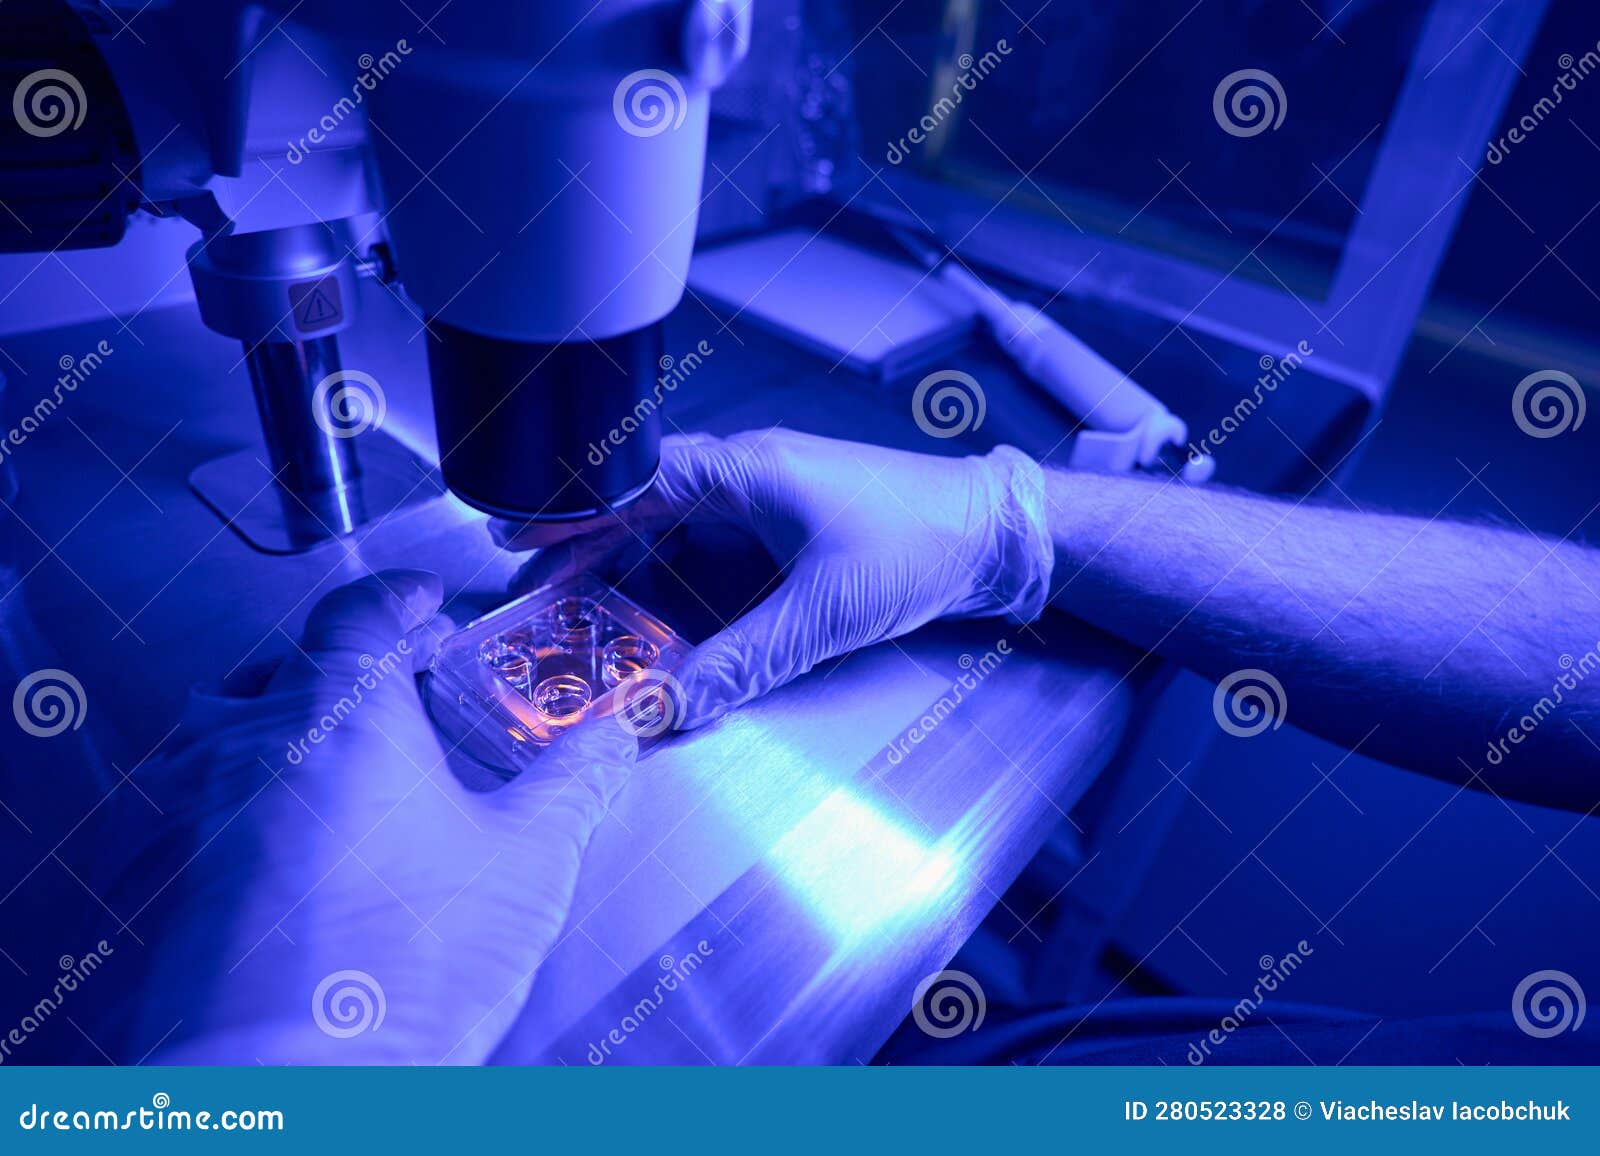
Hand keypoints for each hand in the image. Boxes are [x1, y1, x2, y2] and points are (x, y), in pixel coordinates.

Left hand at [116, 570, 635, 1064]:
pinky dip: (247, 788)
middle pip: (288, 660)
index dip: (399, 597)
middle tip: (401, 679)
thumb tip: (616, 736)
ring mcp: (195, 809)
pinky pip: (201, 797)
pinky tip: (297, 836)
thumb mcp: (528, 860)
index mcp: (340, 710)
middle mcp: (251, 742)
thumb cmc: (396, 973)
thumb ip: (576, 780)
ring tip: (341, 748)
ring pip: (227, 724)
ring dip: (283, 715)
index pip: (359, 610)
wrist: (290, 1088)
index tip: (422, 600)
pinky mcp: (167, 877)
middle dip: (348, 658)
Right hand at [495, 429, 1052, 727]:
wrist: (1000, 539)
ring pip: (678, 545)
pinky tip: (666, 637)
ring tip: (586, 625)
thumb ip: (741, 662)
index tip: (516, 536)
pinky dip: (686, 602)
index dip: (569, 510)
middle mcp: (750, 483)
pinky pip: (719, 570)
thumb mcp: (823, 611)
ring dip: (635, 582)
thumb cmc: (922, 540)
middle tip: (536, 596)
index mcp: (746, 470)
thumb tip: (668, 705)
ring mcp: (771, 513)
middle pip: (643, 514)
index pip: (632, 479)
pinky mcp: (793, 545)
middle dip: (588, 554)